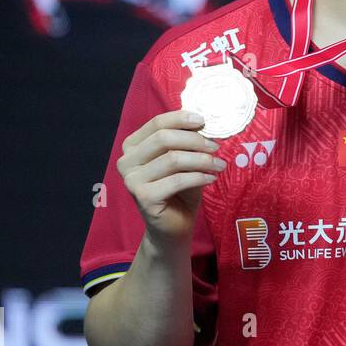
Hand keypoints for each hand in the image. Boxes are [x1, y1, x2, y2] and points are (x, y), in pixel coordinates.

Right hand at [117, 110, 226, 244]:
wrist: (173, 226)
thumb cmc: (179, 190)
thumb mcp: (184, 160)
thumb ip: (187, 142)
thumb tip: (204, 125)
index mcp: (133, 146)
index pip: (157, 123)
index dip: (181, 119)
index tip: (204, 121)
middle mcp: (126, 160)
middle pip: (164, 138)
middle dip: (195, 140)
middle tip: (216, 147)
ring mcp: (132, 180)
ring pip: (173, 159)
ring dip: (202, 160)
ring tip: (219, 165)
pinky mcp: (143, 197)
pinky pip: (177, 180)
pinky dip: (199, 177)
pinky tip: (211, 178)